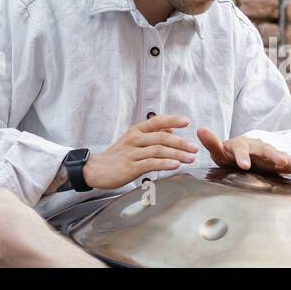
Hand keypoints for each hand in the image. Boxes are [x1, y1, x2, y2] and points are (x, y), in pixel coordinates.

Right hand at [80, 115, 199, 189]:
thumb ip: (152, 134)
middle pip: (161, 137)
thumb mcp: (134, 141)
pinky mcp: (129, 167)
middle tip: (195, 148)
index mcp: (136, 131)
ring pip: (158, 150)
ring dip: (177, 154)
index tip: (187, 121)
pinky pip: (150, 164)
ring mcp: (131, 153)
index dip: (172, 120)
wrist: (96, 169)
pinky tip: (175, 165)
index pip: (156, 121)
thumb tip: (172, 129)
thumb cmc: (119, 156)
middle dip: (181, 142)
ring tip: (191, 158)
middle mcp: (134, 139)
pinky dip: (164, 164)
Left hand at [196, 128, 290, 177]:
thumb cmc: (230, 154)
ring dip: (290, 161)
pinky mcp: (277, 165)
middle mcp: (258, 148)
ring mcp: (269, 156)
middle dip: (274, 156)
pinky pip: (288, 166)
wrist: (243, 156)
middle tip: (280, 161)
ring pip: (280, 157)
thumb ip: (212, 142)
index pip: (241, 149)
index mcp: (242, 144)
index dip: (243, 156)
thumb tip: (200, 129)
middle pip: (266, 150)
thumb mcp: (219, 151)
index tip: (244, 165)